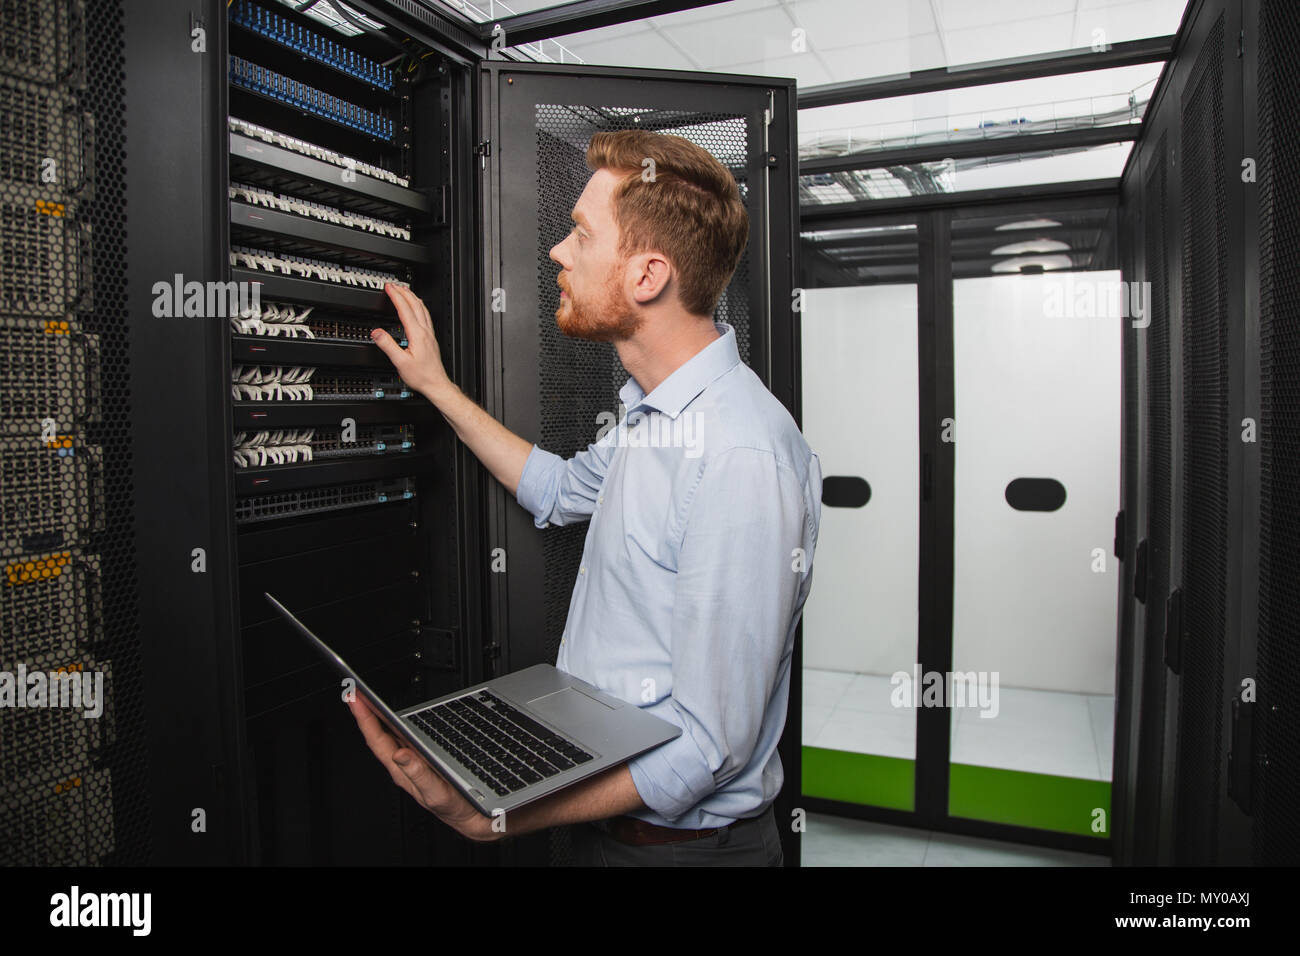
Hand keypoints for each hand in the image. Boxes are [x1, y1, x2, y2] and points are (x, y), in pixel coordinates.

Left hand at [346, 693, 497, 841]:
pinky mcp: (423, 758)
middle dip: (365, 712)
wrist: (475, 816)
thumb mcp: (437, 794)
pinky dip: (396, 723)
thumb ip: (419, 776)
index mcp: (402, 771)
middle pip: (378, 734)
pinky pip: (404, 737)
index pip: (377, 740)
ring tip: (367, 699)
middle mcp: (404, 764)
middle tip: (355, 691)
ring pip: (389, 735)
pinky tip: (394, 716)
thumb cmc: (457, 808)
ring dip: (378, 716)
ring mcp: (413, 761)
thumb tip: (400, 755)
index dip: (364, 718)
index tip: (356, 698)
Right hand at [371, 283, 454, 401]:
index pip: (405, 310)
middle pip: (415, 305)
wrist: (436, 384)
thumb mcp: (400, 362)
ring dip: (413, 297)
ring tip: (405, 290)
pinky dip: (419, 306)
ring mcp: (429, 335)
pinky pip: (426, 316)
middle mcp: (425, 332)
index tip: (389, 287)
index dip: (396, 296)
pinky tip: (417, 307)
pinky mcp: (431, 339)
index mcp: (417, 335)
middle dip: (404, 292)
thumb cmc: (421, 376)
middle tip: (394, 284)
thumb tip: (377, 332)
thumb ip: (388, 346)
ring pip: (422, 309)